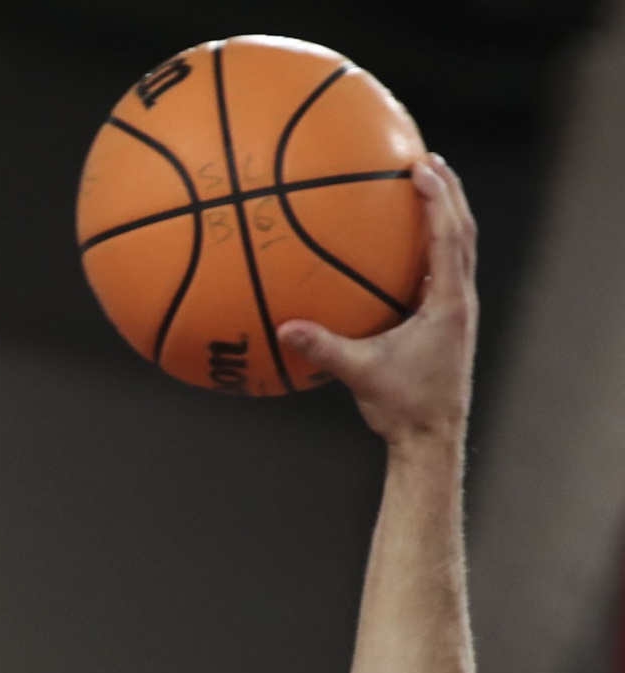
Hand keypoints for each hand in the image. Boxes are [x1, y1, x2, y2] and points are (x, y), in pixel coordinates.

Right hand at [278, 155, 477, 449]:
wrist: (432, 438)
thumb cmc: (402, 408)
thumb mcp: (359, 375)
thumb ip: (324, 349)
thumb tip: (285, 328)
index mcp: (447, 304)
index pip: (448, 238)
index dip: (437, 199)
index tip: (420, 166)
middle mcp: (459, 301)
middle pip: (464, 231)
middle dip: (449, 192)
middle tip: (426, 158)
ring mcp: (456, 311)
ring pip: (459, 249)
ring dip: (445, 214)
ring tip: (423, 186)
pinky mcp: (447, 322)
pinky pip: (441, 271)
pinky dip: (428, 246)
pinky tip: (400, 243)